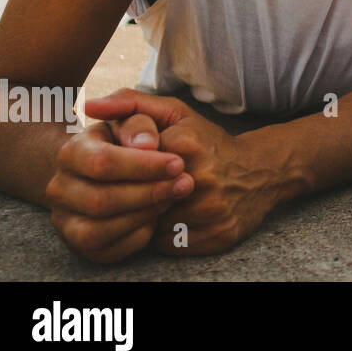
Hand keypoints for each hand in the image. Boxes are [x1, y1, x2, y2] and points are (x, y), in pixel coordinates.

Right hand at [46, 90, 194, 263]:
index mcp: (73, 150)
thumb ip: (140, 116)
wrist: (136, 170)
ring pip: (99, 229)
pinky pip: (107, 250)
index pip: (102, 162)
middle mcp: (60, 186)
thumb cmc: (147, 138)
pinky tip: (154, 216)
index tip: (178, 163)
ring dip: (144, 214)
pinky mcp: (80, 243)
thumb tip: (144, 142)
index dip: (143, 166)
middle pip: (101, 200)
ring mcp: (66, 218)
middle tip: (184, 184)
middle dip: (149, 193)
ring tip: (171, 198)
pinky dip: (137, 236)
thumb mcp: (150, 116)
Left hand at [86, 90, 278, 255]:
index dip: (124, 173)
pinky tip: (168, 220)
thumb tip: (90, 107)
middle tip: (131, 192)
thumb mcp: (174, 114)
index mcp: (186, 146)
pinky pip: (169, 245)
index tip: (126, 171)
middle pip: (140, 201)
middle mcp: (202, 179)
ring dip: (146, 218)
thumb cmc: (208, 142)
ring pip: (152, 226)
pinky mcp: (219, 236)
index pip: (129, 168)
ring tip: (151, 206)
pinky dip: (162, 235)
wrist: (261, 170)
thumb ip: (131, 105)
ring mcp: (213, 211)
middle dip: (132, 198)